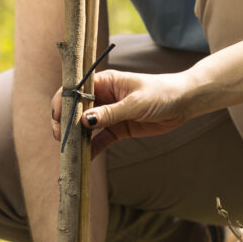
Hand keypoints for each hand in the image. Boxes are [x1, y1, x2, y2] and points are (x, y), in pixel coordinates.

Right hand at [74, 68, 203, 151]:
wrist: (184, 102)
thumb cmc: (161, 93)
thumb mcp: (135, 103)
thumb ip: (110, 113)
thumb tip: (84, 121)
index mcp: (104, 82)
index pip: (75, 90)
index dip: (63, 104)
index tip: (58, 120)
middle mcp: (103, 96)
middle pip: (76, 110)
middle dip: (66, 123)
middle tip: (61, 140)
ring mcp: (110, 113)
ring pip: (86, 127)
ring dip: (77, 138)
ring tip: (70, 152)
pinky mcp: (118, 128)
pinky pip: (100, 140)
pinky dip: (92, 149)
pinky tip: (85, 159)